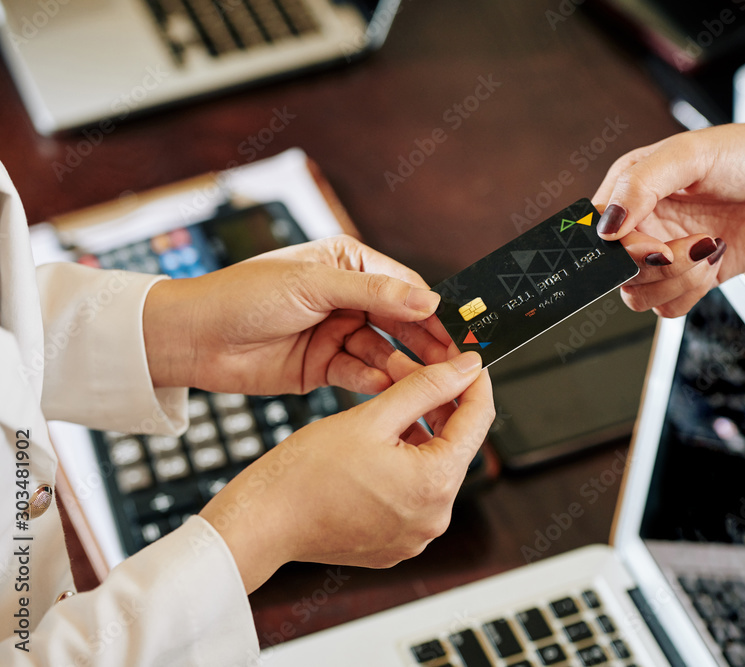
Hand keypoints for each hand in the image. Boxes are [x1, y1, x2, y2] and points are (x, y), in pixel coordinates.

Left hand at [143, 236, 455, 394]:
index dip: (431, 309)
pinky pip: (360, 375)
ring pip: (384, 353)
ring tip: (425, 384)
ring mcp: (336, 333)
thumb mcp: (313, 285)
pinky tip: (387, 389)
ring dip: (403, 368)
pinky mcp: (324, 367)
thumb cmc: (242, 296)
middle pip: (400, 323)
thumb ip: (374, 292)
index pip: (404, 286)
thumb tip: (427, 299)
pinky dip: (374, 383)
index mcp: (348, 264)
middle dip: (425, 344)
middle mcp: (347, 298)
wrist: (193, 339)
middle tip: (453, 365)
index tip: (458, 330)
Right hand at [199, 350, 493, 592]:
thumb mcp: (372, 416)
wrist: (262, 522)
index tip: (466, 360)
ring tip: (389, 407)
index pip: (478, 420)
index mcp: (435, 485)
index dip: (474, 382)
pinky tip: (380, 443)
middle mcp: (434, 518)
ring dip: (420, 434)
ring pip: (433, 469)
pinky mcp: (396, 543)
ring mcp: (415, 535)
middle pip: (455, 445)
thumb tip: (464, 368)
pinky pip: (414, 495)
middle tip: (416, 373)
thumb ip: (425, 387)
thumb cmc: (305, 475)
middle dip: (440, 406)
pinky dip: (405, 466)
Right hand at [593, 122, 744, 316]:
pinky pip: (668, 308)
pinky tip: (715, 260)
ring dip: (677, 280)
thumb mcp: (691, 153)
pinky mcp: (692, 276)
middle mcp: (644, 222)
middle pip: (616, 270)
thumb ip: (641, 184)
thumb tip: (606, 226)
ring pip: (640, 295)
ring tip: (709, 247)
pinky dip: (691, 293)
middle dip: (657, 265)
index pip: (597, 231)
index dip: (620, 248)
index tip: (654, 245)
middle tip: (693, 244)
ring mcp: (667, 252)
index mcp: (631, 187)